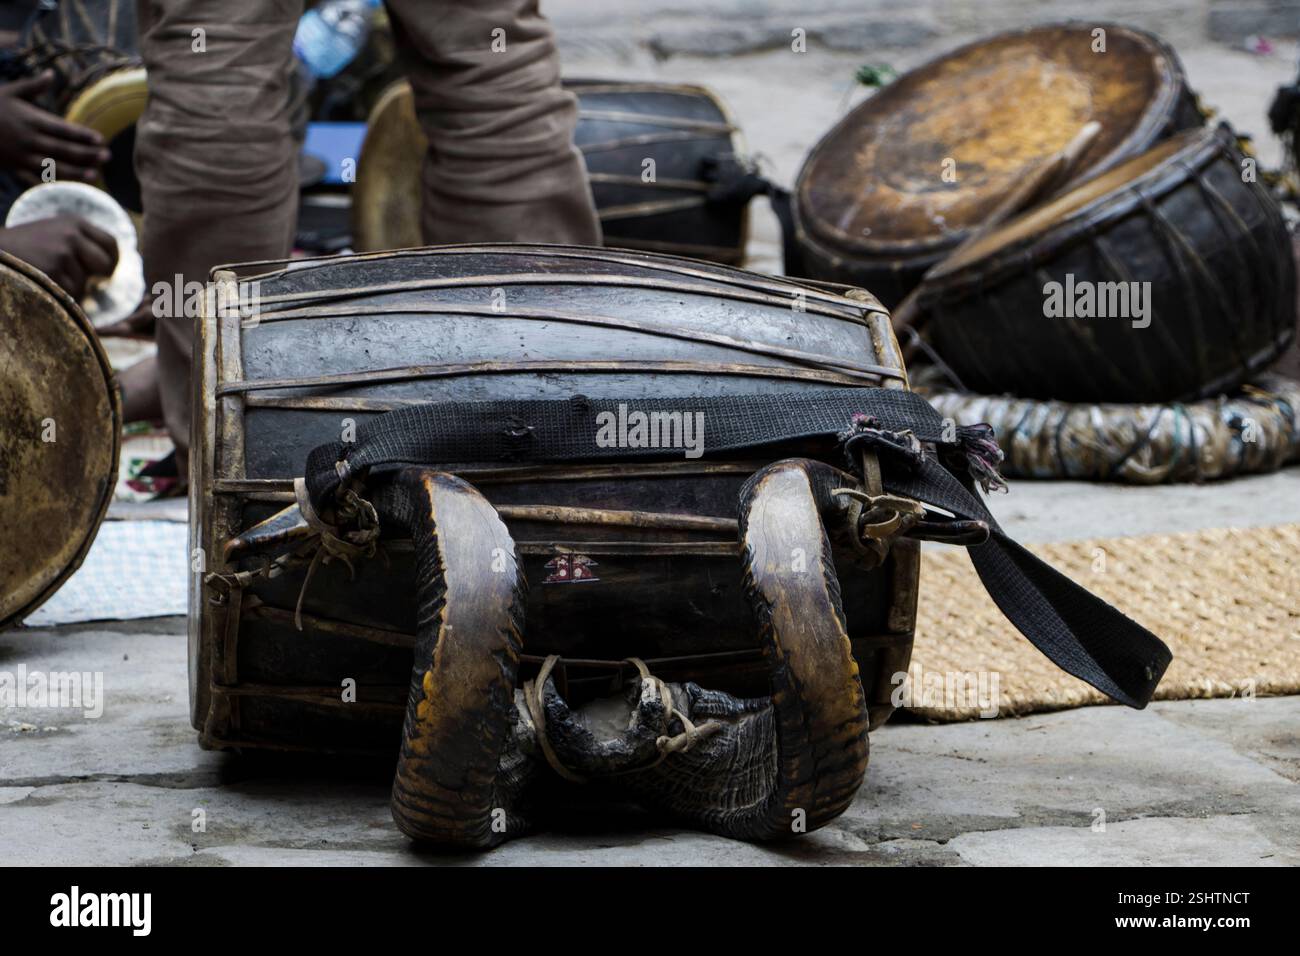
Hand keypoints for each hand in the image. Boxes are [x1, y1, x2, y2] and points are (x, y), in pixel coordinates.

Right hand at [0, 71, 111, 181]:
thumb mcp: (10, 91)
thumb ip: (33, 86)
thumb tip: (52, 74)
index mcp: (30, 119)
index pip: (62, 129)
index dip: (82, 135)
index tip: (100, 139)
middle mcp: (28, 138)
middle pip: (62, 149)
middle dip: (86, 154)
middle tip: (108, 157)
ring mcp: (20, 155)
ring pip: (52, 166)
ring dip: (75, 171)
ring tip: (94, 175)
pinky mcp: (13, 167)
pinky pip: (35, 178)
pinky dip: (52, 184)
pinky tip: (67, 188)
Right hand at [0, 215, 118, 299]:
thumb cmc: (25, 244)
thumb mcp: (55, 231)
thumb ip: (81, 241)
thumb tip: (111, 264)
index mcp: (74, 222)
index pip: (110, 242)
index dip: (113, 259)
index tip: (106, 270)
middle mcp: (71, 234)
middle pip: (105, 263)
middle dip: (100, 275)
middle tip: (91, 281)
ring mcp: (62, 252)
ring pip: (85, 282)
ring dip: (72, 286)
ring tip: (49, 275)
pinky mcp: (52, 270)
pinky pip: (70, 293)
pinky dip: (61, 294)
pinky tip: (45, 283)